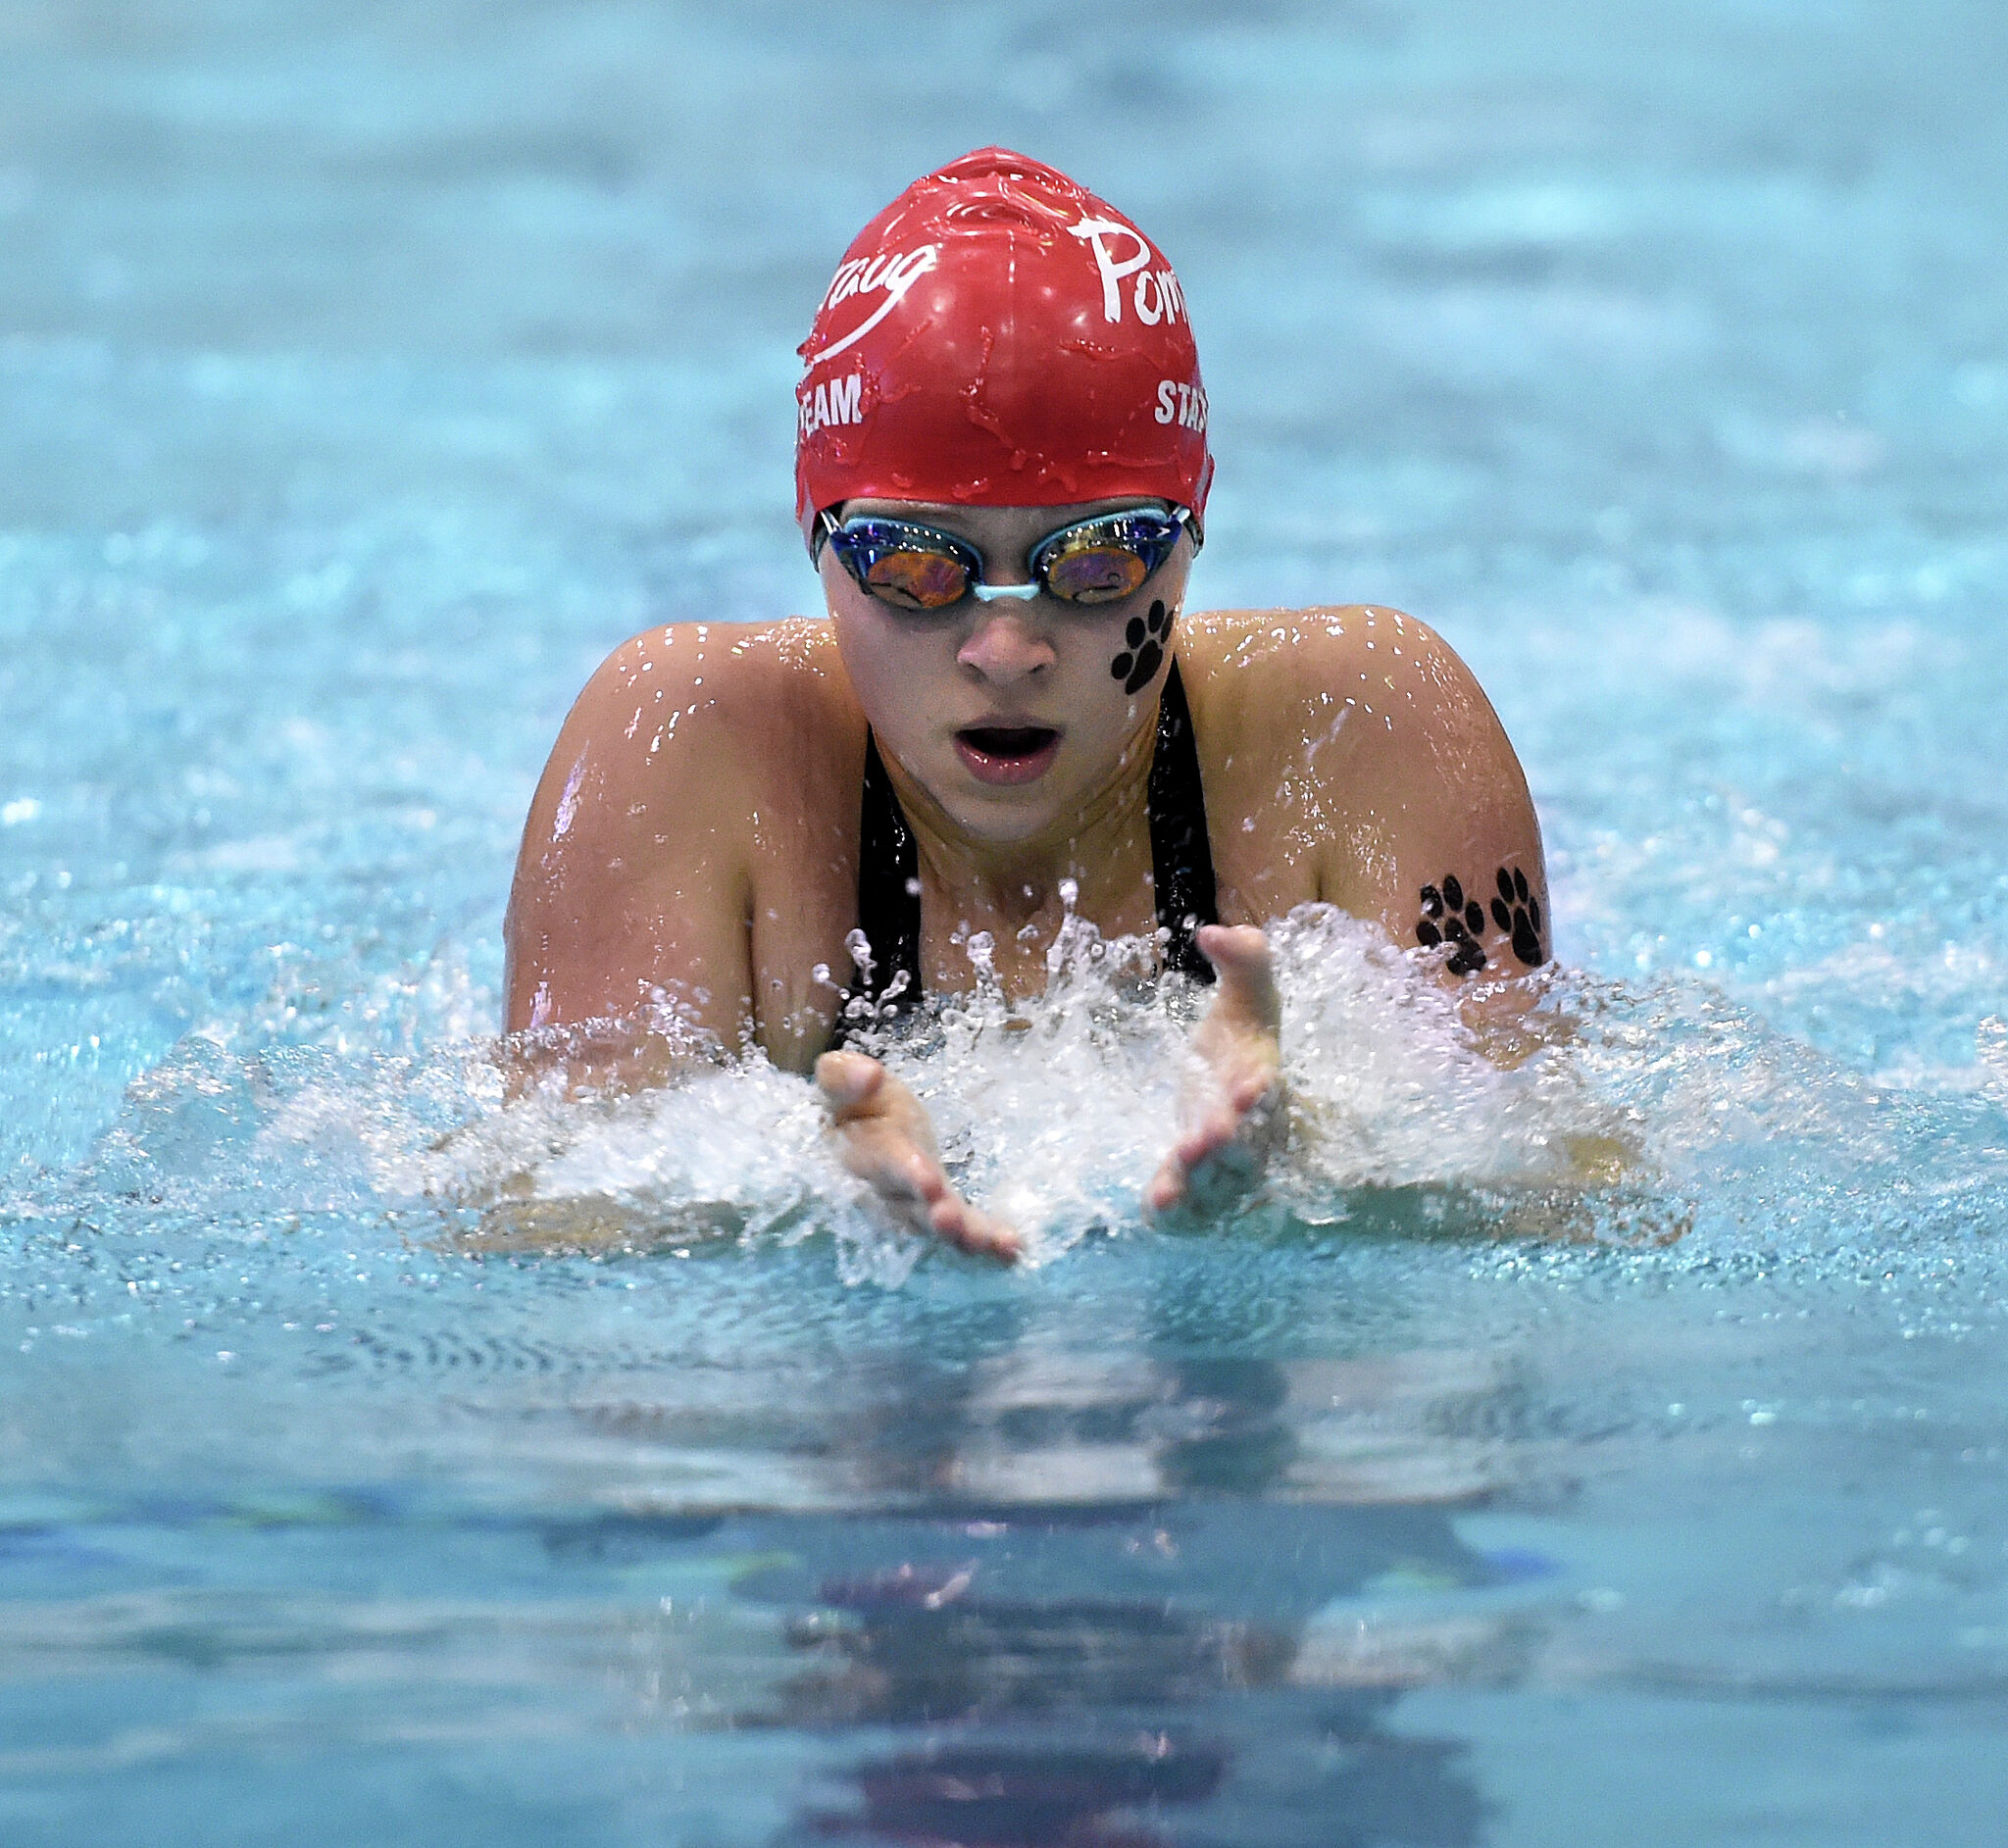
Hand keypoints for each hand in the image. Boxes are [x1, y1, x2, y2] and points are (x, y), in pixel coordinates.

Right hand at [815, 1050, 1021, 1262]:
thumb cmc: (855, 1099)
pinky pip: (965, 1227)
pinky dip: (988, 1240)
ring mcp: (917, 1202)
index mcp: (862, 1150)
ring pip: (939, 1226)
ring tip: (992, 1242)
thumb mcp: (840, 1077)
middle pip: (912, 1208)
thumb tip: (868, 1075)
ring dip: (965, 1235)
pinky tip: (1012, 1248)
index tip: (928, 1179)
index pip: (883, 1162)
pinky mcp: (944, 1206)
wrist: (859, 1122)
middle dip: (934, 1215)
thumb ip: (844, 1076)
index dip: (905, 1171)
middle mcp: (888, 1187)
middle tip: (952, 1220)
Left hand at [1146, 924, 1283, 1212]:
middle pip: (1246, 1141)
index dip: (1259, 1089)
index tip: (1252, 1084)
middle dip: (1231, 1139)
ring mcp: (1222, 1157)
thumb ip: (1243, 957)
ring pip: (1218, 1178)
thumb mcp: (1247, 991)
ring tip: (1181, 1168)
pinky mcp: (1192, 1178)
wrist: (1232, 1077)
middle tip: (1212, 1133)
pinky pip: (1189, 1201)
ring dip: (1202, 1176)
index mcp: (1262, 1076)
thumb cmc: (1242, 1034)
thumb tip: (1214, 931)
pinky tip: (1155, 1207)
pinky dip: (1177, 1207)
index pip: (1266, 1085)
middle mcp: (1249, 1126)